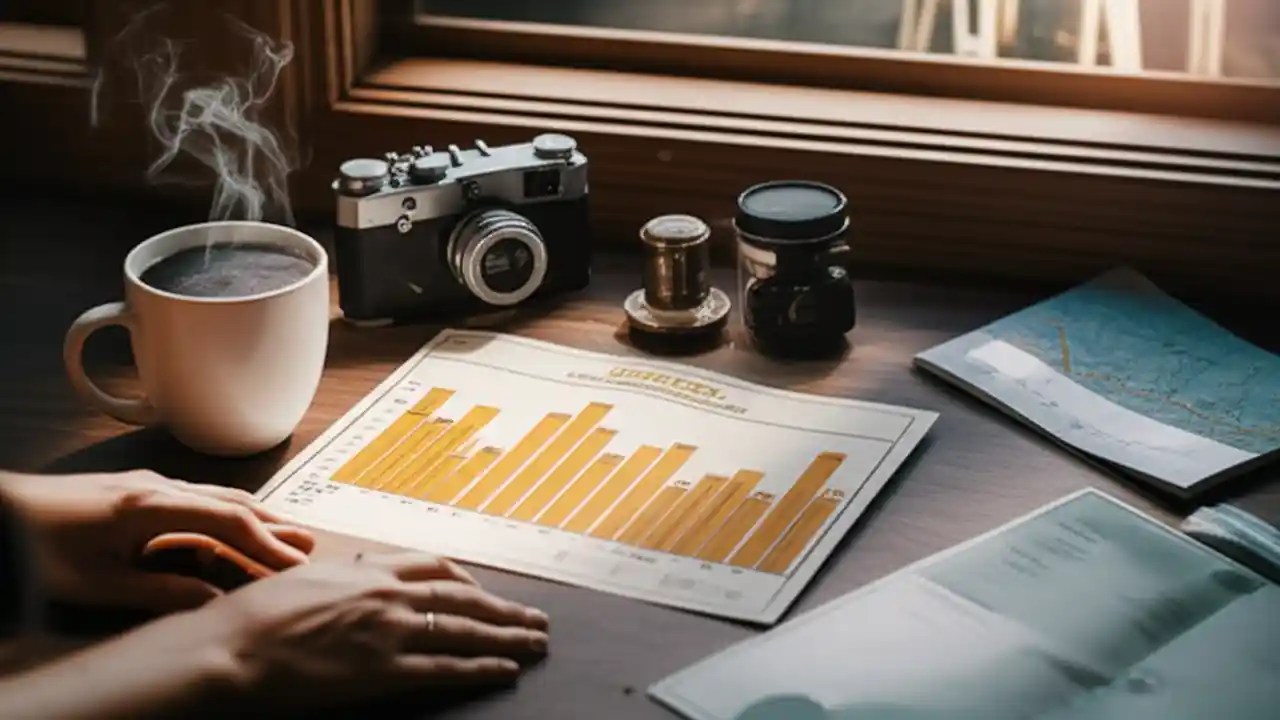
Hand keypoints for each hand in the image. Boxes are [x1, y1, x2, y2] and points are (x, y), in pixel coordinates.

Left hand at [0, 469, 313, 612]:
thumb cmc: (39, 547)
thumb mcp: (99, 583)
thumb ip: (161, 590)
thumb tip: (213, 598)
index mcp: (153, 508)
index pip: (228, 524)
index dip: (267, 546)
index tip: (295, 566)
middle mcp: (158, 488)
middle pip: (232, 503)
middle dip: (273, 524)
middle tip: (309, 545)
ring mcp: (148, 484)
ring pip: (217, 496)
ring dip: (255, 515)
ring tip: (285, 532)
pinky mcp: (136, 489)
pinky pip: (198, 497)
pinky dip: (228, 511)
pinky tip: (234, 523)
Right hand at [202, 552, 549, 710]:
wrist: (231, 647)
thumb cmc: (253, 616)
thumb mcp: (303, 579)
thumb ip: (341, 578)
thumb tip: (356, 575)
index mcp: (367, 569)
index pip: (434, 567)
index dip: (467, 581)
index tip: (484, 590)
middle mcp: (388, 594)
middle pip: (463, 598)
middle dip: (504, 609)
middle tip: (535, 618)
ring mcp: (390, 631)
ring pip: (465, 630)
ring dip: (506, 637)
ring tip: (535, 643)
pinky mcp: (385, 670)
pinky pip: (446, 668)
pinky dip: (481, 668)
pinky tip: (504, 671)